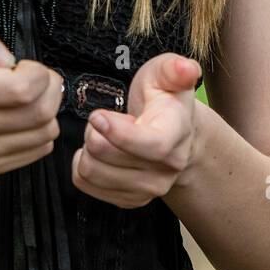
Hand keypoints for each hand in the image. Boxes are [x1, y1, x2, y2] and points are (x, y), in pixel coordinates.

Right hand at [0, 13, 63, 175]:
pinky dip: (40, 131)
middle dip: (49, 90)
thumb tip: (3, 58)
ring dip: (48, 110)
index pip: (22, 90)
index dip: (38, 74)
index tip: (28, 66)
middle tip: (39, 78)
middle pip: (37, 113)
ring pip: (42, 134)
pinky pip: (36, 151)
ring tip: (31, 96)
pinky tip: (23, 116)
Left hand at [71, 53, 201, 208]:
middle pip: (108, 157)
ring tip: (103, 134)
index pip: (150, 145)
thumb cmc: (165, 99)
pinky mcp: (129, 200)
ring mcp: (149, 189)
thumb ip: (174, 68)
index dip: (118, 133)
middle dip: (94, 130)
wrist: (175, 134)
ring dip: (88, 147)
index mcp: (175, 134)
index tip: (97, 116)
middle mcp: (166, 168)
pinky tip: (99, 151)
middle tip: (104, 117)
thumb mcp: (166, 73)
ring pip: (92, 172)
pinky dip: (83, 165)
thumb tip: (186, 68)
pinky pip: (86, 185)